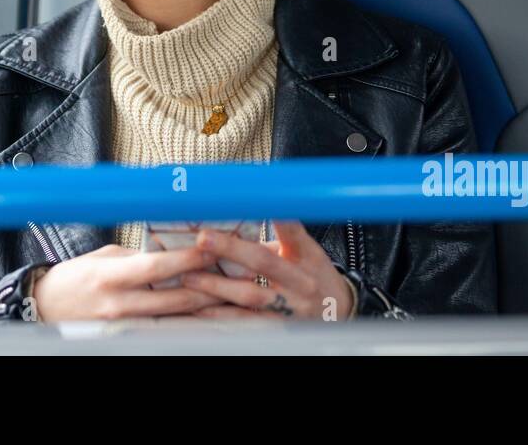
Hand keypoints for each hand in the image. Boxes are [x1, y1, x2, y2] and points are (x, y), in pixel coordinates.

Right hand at [30, 244, 228, 322]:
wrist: (45, 309)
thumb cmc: (74, 278)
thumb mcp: (104, 257)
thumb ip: (138, 256)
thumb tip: (174, 249)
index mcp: (110, 276)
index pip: (156, 267)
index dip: (187, 259)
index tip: (212, 248)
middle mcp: (119, 304)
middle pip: (174, 298)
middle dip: (210, 286)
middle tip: (239, 275)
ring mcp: (125, 326)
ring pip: (176, 319)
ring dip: (207, 308)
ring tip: (234, 297)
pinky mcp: (129, 338)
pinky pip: (166, 331)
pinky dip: (189, 323)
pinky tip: (209, 316)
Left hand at [176, 220, 354, 321]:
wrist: (338, 313)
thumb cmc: (313, 274)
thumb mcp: (304, 251)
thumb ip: (277, 236)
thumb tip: (241, 210)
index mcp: (306, 255)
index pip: (292, 230)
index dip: (277, 216)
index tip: (259, 199)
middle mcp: (300, 281)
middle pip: (264, 262)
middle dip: (231, 249)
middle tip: (203, 238)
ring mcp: (290, 306)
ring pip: (251, 295)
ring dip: (217, 286)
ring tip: (190, 276)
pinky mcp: (279, 328)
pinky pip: (246, 323)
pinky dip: (221, 316)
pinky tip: (200, 309)